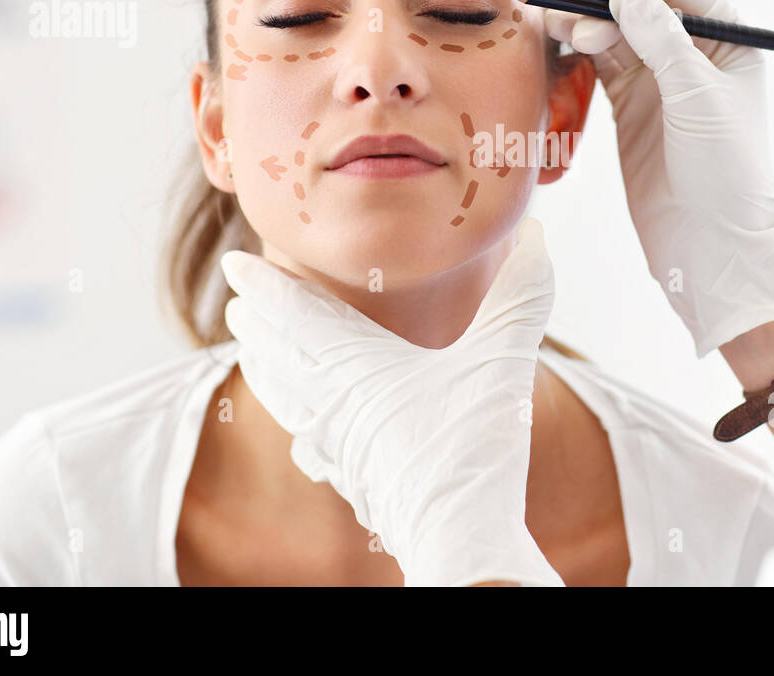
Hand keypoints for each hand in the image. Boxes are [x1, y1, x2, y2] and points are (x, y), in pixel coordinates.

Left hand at [219, 217, 563, 586]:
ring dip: (266, 370)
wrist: (460, 542)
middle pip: (279, 356)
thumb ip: (521, 294)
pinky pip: (307, 442)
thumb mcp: (504, 359)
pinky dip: (295, 421)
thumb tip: (538, 231)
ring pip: (286, 400)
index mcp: (356, 366)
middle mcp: (333, 404)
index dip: (264, 286)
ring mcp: (338, 448)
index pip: (295, 315)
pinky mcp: (353, 481)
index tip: (234, 263)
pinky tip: (304, 436)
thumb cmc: (474, 448)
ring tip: (252, 356)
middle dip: (257, 326)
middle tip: (238, 304)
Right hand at [547, 0, 773, 357]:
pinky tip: (560, 44)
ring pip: (615, 32)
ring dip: (584, 23)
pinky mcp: (631, 108)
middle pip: (641, 3)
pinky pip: (601, 64)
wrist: (712, 244)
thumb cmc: (726, 173)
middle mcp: (694, 53)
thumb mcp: (697, 97)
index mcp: (729, 40)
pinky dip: (579, 50)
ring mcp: (660, 80)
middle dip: (602, 1)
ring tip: (556, 28)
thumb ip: (660, 40)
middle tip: (569, 17)